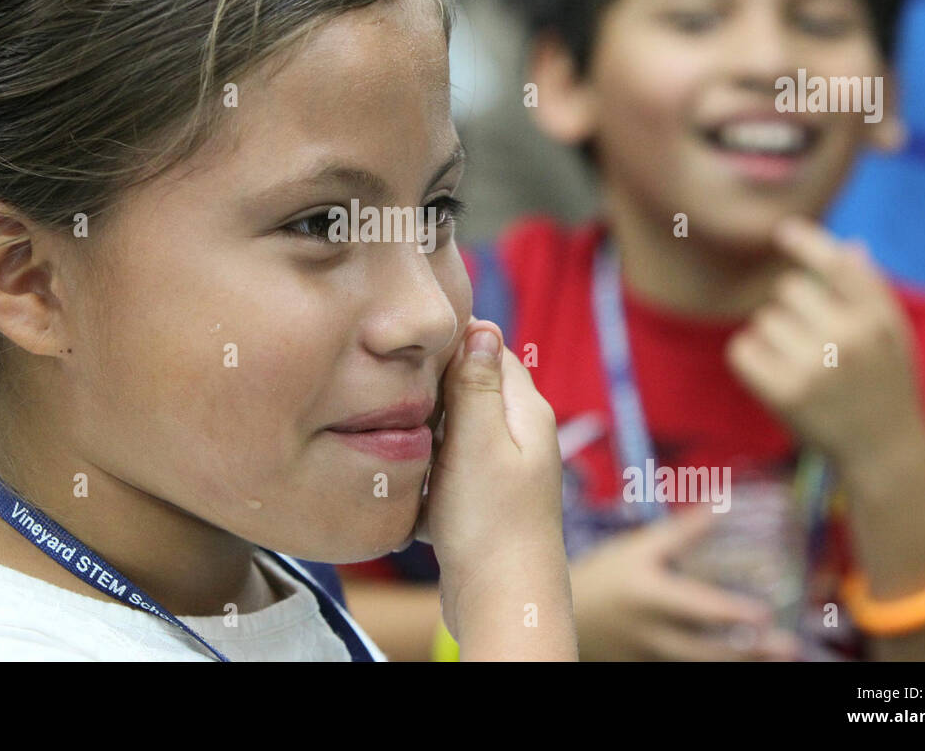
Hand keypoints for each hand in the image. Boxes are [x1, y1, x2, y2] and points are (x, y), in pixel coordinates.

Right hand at [417, 317, 566, 640]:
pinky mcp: (485, 499)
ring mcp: (504, 469)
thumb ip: (478, 383)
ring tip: (404, 447)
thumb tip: (482, 325)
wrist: (502, 600)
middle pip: (471, 388)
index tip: (411, 358)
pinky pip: (450, 468)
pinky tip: (414, 488)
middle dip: (434, 392)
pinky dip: (430, 473)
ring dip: (428, 435)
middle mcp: (521, 435)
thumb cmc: (490, 522)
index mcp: (526, 411)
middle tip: (398, 403)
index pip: (490, 349)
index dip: (450, 346)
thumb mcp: (477, 440)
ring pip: (455, 430)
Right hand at [571, 507, 800, 659]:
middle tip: (790, 646)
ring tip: (778, 655)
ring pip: (703, 665)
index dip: (732, 612)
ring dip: (743, 661)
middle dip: (751, 650)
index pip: (696, 608)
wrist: (567, 617)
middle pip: (707, 649)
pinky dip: (719, 666)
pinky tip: (744, 659)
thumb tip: (719, 505)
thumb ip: (679, 532)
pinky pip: (689, 669)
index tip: (766, 612)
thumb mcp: (638, 548)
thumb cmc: (606, 575)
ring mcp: (652, 657)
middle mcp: (652, 633)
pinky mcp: (651, 668)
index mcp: (649, 596)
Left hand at [726, 217, 924, 467]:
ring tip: (801, 366)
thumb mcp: (893, 335)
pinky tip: (775, 377)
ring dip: (772, 337)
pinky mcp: (784, 392)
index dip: (807, 242)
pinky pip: (741, 349)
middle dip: (791, 309)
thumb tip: (849, 246)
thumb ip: (870, 290)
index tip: (783, 230)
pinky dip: (749, 359)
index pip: (836, 264)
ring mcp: (816, 366)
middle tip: (813, 343)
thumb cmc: (885, 384)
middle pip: (787, 289)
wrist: (884, 450)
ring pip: (763, 320)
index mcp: (878, 317)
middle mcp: (849, 337)